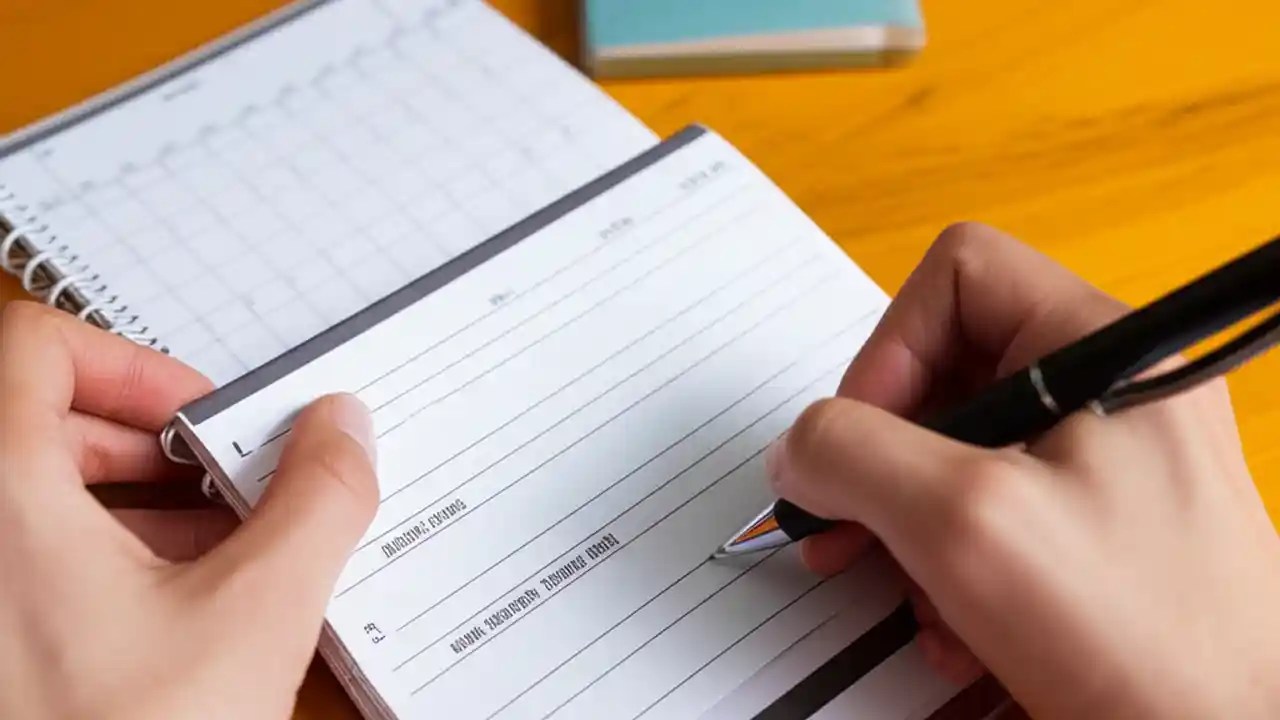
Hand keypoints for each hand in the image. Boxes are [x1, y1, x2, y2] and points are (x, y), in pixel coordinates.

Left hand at [0, 302, 378, 719]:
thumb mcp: (253, 614)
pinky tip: (179, 613)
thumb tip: (343, 431)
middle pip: (38, 420)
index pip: (33, 348)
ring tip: (221, 555)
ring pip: (34, 496)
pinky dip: (102, 561)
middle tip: (226, 486)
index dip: (130, 362)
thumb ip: (317, 503)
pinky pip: (31, 559)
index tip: (198, 415)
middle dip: (149, 447)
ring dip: (132, 507)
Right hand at [769, 224, 1279, 717]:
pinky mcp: (1100, 526)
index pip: (961, 277)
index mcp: (1106, 350)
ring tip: (921, 598)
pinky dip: (955, 568)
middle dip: (884, 461)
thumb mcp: (964, 525)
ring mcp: (1110, 462)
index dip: (889, 350)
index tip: (860, 439)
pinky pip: (994, 512)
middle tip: (847, 526)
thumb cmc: (1147, 642)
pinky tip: (962, 629)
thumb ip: (855, 457)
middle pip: (948, 373)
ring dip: (914, 530)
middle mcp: (1111, 393)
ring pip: (960, 452)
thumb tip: (799, 446)